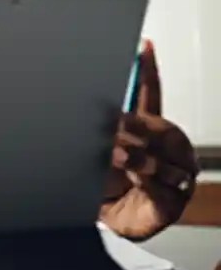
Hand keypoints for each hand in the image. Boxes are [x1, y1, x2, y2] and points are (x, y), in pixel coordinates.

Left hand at [100, 41, 198, 239]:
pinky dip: (145, 181)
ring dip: (137, 158)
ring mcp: (175, 175)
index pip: (151, 97)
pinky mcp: (172, 201)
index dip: (148, 72)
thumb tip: (94, 113)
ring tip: (118, 158)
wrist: (111, 222)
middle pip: (159, 128)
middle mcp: (167, 151)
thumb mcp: (95, 155)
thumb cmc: (105, 187)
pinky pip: (161, 185)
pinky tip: (134, 178)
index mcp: (148, 133)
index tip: (143, 47)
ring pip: (162, 157)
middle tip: (110, 132)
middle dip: (133, 129)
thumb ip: (98, 134)